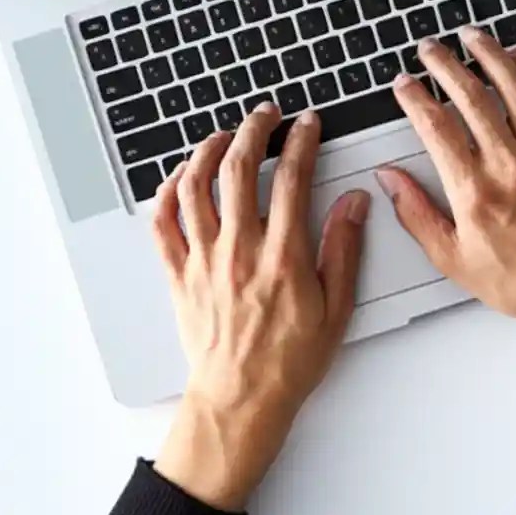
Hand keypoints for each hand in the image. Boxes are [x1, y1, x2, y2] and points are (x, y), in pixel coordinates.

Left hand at [149, 103, 369, 510]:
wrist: (240, 400)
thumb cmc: (289, 361)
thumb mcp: (337, 308)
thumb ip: (343, 249)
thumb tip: (353, 204)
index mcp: (283, 256)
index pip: (291, 178)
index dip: (301, 141)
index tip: (307, 124)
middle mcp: (239, 249)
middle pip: (239, 169)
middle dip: (254, 130)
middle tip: (266, 114)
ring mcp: (204, 260)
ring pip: (196, 186)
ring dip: (208, 150)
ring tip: (224, 135)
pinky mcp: (179, 275)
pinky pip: (163, 223)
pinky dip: (167, 192)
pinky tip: (180, 178)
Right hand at [377, 28, 515, 429]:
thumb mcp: (452, 259)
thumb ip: (416, 214)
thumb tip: (389, 179)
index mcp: (474, 192)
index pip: (436, 126)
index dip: (414, 97)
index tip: (404, 84)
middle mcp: (510, 166)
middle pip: (471, 96)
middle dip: (444, 64)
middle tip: (430, 49)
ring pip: (515, 87)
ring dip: (490, 54)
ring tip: (473, 36)